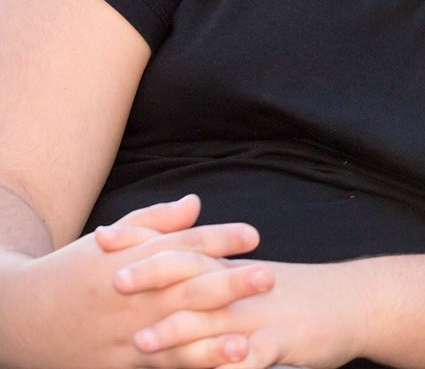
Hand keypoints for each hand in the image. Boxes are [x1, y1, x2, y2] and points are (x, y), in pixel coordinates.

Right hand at [0, 195, 270, 368]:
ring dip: (211, 342)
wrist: (18, 317)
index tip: (253, 236)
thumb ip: (156, 222)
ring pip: (173, 339)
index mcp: (132, 262)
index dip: (219, 239)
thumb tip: (196, 203)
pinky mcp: (116, 366)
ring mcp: (123, 336)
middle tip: (268, 276)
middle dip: (229, 284)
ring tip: (246, 343)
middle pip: (186, 289)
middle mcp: (130, 298)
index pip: (182, 246)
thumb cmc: (72, 272)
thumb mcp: (110, 241)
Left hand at [130, 261, 361, 368]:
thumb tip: (168, 258)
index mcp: (232, 272)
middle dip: (154, 279)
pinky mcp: (285, 344)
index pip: (184, 249)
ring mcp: (263, 317)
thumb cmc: (298, 294)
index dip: (145, 243)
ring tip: (144, 345)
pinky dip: (235, 368)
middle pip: (195, 278)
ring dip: (179, 332)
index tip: (103, 237)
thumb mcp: (253, 277)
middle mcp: (243, 290)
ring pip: (216, 323)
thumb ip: (212, 269)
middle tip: (113, 283)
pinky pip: (256, 360)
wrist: (357, 302)